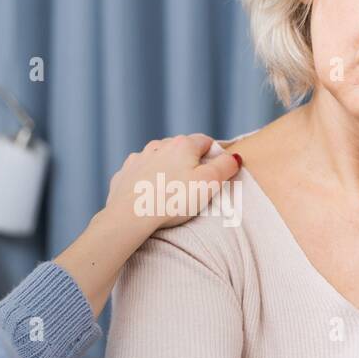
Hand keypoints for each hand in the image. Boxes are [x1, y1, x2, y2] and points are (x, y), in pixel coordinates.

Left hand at [56, 134, 239, 316]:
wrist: (131, 215)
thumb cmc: (173, 200)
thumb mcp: (210, 183)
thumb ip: (226, 167)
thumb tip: (233, 157)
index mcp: (182, 144)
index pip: (206, 141)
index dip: (215, 156)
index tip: (217, 174)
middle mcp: (158, 145)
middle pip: (182, 150)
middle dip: (190, 163)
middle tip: (196, 187)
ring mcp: (139, 159)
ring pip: (159, 160)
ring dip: (168, 170)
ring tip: (172, 193)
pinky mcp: (125, 174)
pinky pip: (141, 173)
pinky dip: (148, 181)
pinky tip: (151, 196)